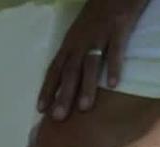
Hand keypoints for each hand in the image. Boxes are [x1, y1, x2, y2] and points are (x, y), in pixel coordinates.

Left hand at [38, 0, 149, 120]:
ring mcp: (99, 36)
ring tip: (84, 108)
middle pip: (69, 71)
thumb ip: (74, 55)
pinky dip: (114, 67)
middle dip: (62, 94)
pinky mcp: (118, 29)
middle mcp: (80, 42)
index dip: (47, 89)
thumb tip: (68, 81)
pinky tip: (113, 84)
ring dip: (86, 86)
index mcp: (69, 44)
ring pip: (90, 64)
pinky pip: (116, 50)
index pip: (54, 70)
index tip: (40, 110)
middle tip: (57, 117)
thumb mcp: (79, 35)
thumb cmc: (97, 16)